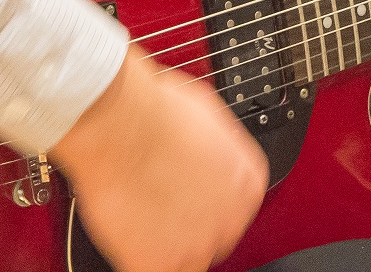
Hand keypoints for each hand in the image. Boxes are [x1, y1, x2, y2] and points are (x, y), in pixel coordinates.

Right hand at [51, 45, 267, 271]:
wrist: (121, 125)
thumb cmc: (157, 114)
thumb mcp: (210, 122)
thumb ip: (217, 153)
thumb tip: (206, 158)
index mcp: (248, 185)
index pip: (233, 210)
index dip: (203, 205)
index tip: (185, 200)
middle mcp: (232, 219)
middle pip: (212, 238)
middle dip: (186, 226)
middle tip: (159, 207)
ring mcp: (198, 246)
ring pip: (185, 261)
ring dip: (164, 247)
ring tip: (140, 218)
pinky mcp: (161, 264)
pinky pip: (151, 270)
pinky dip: (137, 259)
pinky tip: (128, 234)